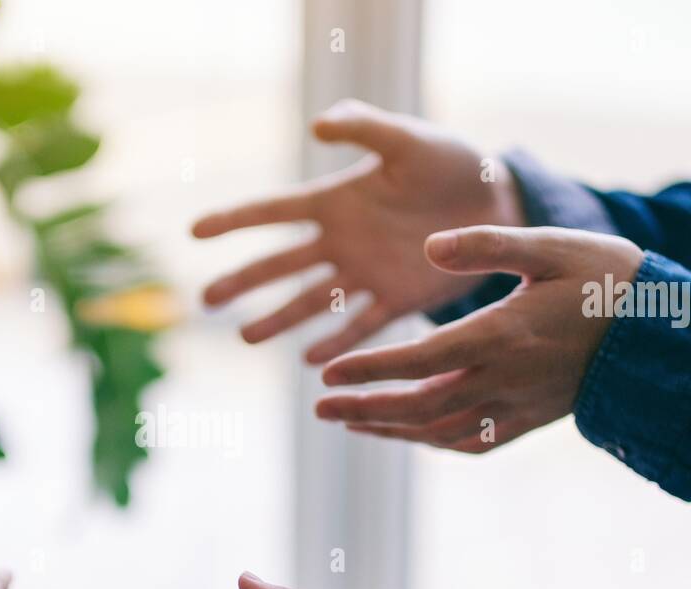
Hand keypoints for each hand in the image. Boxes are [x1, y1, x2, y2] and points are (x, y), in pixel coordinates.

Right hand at [193, 99, 523, 362]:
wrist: (496, 203)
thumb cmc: (449, 163)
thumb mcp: (406, 139)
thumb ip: (363, 127)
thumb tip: (315, 124)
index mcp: (334, 201)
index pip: (272, 212)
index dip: (234, 220)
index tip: (194, 230)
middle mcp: (340, 242)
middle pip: (279, 266)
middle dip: (242, 282)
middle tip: (206, 300)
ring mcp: (364, 275)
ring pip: (310, 303)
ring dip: (278, 320)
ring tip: (247, 338)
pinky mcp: (395, 300)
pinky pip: (361, 326)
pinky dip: (339, 344)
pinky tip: (313, 362)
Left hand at [318, 225, 643, 451]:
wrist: (667, 335)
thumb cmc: (608, 279)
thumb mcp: (549, 246)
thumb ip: (485, 245)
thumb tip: (428, 249)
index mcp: (501, 337)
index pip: (418, 362)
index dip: (369, 371)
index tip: (328, 376)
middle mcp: (504, 381)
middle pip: (417, 407)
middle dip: (364, 409)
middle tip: (320, 410)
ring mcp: (518, 407)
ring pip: (438, 432)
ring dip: (391, 430)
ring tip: (351, 423)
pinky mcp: (532, 421)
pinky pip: (471, 443)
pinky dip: (433, 442)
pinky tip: (410, 435)